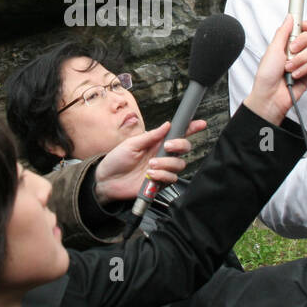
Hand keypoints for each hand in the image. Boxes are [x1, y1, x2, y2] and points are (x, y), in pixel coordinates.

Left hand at [92, 118, 208, 204]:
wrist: (106, 181)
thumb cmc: (116, 160)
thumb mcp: (131, 144)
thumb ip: (150, 136)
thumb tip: (167, 125)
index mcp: (156, 143)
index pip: (177, 134)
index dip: (190, 128)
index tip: (200, 124)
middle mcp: (162, 155)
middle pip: (184, 148)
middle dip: (180, 145)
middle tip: (167, 146)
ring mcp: (162, 169)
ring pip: (179, 164)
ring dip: (166, 163)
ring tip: (151, 165)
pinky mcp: (160, 182)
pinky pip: (171, 178)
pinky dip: (162, 175)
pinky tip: (152, 174)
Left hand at [243, 16, 306, 124]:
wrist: (270, 96)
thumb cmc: (266, 75)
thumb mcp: (272, 49)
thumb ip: (283, 32)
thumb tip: (289, 17)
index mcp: (285, 44)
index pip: (299, 29)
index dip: (304, 25)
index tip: (304, 25)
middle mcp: (295, 52)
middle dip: (301, 42)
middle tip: (291, 49)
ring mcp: (302, 62)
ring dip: (299, 59)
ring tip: (288, 68)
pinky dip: (303, 69)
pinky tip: (294, 75)